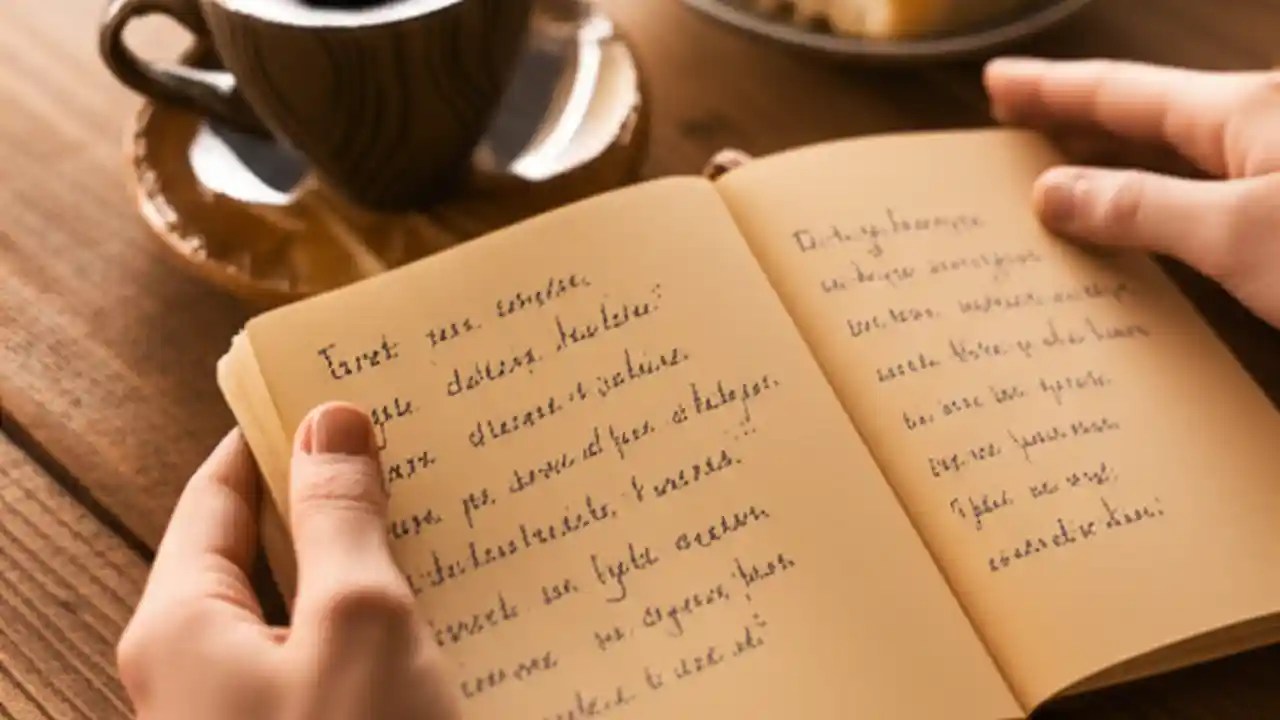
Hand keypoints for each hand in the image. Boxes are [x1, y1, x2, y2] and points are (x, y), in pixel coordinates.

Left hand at [117, 403, 459, 719]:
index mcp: (179, 627)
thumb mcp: (357, 626)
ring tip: (434, 519)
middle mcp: (193, 669)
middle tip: (403, 446)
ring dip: (363, 564)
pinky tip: (437, 610)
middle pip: (261, 550)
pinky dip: (373, 627)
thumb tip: (329, 424)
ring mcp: (242, 709)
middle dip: (332, 495)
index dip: (277, 434)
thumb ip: (340, 520)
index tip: (339, 387)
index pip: (217, 492)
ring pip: (303, 608)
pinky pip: (329, 659)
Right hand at [985, 58, 1279, 327]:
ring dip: (1109, 165)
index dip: (1050, 88)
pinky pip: (1201, 194)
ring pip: (1173, 158)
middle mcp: (1259, 128)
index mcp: (1242, 111)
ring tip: (1053, 171)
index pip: (1120, 92)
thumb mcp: (1234, 230)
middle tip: (1011, 127)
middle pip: (1143, 118)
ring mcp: (1278, 171)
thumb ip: (1139, 208)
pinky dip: (1150, 202)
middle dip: (1072, 122)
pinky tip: (1129, 224)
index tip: (997, 81)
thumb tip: (1051, 194)